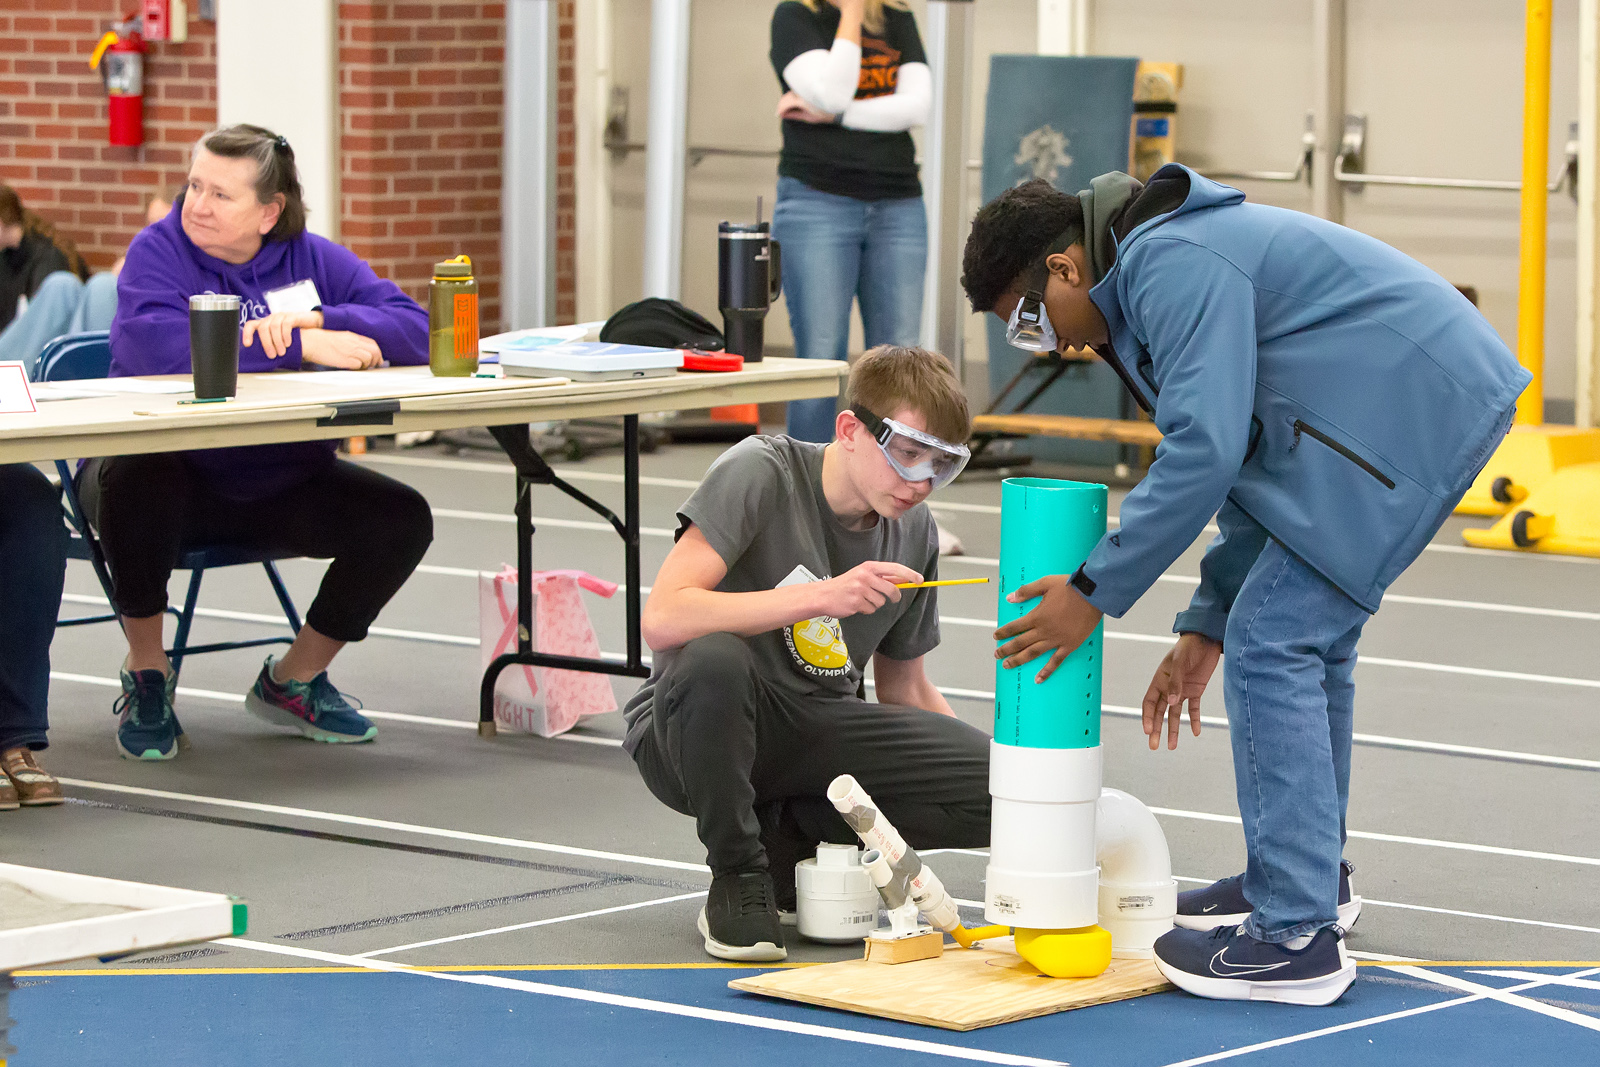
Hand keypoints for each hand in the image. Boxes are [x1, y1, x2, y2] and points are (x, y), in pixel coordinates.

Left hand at [241, 310, 323, 358]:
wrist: (311, 326)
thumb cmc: (295, 335)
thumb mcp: (280, 340)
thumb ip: (272, 344)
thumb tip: (264, 360)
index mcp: (265, 324)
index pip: (251, 325)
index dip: (247, 334)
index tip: (247, 344)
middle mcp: (271, 318)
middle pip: (263, 328)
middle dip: (266, 343)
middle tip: (272, 355)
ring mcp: (281, 316)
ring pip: (274, 327)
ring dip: (277, 341)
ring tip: (282, 352)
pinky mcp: (292, 316)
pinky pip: (286, 324)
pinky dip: (286, 335)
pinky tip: (288, 343)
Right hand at [300, 328, 382, 368]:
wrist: (310, 341)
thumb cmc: (320, 340)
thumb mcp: (339, 337)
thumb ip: (350, 342)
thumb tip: (358, 350)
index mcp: (352, 336)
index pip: (372, 343)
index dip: (377, 352)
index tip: (377, 358)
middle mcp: (354, 342)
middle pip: (375, 351)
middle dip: (377, 359)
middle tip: (373, 365)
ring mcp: (351, 351)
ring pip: (369, 358)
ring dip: (367, 365)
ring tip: (361, 367)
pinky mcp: (346, 360)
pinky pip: (359, 365)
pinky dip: (358, 368)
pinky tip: (352, 368)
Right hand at [776, 90, 834, 123]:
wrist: (839, 104)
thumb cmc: (826, 112)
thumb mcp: (809, 117)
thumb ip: (795, 115)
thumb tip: (784, 115)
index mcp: (803, 100)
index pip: (785, 102)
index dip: (780, 109)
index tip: (778, 114)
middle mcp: (803, 91)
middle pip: (787, 97)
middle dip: (782, 105)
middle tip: (782, 112)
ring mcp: (805, 87)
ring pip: (792, 92)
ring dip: (788, 100)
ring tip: (789, 108)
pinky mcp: (808, 85)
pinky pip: (798, 89)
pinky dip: (794, 96)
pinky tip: (796, 101)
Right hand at [812, 560, 923, 618]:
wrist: (823, 595)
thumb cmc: (844, 585)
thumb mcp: (862, 575)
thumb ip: (880, 577)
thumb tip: (902, 580)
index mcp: (868, 567)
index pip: (895, 568)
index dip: (909, 574)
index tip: (920, 580)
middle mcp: (865, 576)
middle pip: (892, 589)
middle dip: (894, 596)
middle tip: (892, 598)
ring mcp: (860, 589)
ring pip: (881, 602)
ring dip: (875, 604)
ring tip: (862, 599)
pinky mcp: (856, 602)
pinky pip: (871, 610)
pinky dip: (866, 610)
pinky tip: (856, 605)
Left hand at [993, 574, 1102, 681]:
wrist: (1093, 595)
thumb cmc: (1071, 587)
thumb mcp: (1045, 583)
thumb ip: (1026, 591)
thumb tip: (1010, 598)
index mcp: (1037, 616)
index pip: (1015, 627)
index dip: (1004, 632)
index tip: (996, 636)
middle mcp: (1044, 630)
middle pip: (1020, 643)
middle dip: (1006, 650)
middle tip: (997, 655)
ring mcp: (1056, 640)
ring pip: (1033, 653)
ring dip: (1019, 660)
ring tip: (1008, 665)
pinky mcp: (1069, 645)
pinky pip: (1056, 661)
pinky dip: (1046, 671)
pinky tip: (1039, 679)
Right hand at [1141, 632, 1220, 750]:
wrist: (1207, 638)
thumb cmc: (1189, 647)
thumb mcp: (1180, 662)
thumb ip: (1175, 682)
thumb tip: (1171, 703)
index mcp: (1160, 680)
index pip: (1149, 703)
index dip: (1147, 717)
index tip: (1148, 731)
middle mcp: (1169, 688)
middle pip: (1160, 713)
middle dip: (1156, 730)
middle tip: (1154, 746)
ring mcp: (1182, 690)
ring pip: (1175, 714)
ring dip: (1173, 730)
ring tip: (1172, 746)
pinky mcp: (1196, 690)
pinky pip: (1194, 708)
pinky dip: (1194, 720)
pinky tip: (1195, 732)